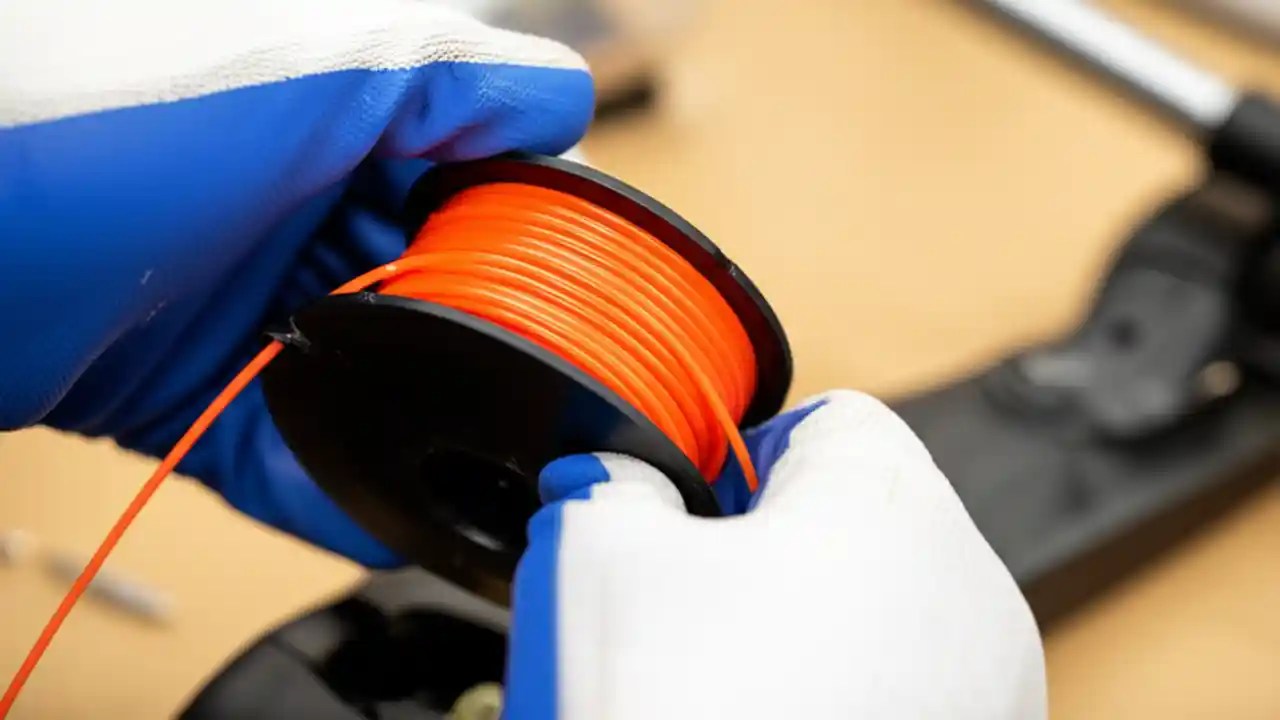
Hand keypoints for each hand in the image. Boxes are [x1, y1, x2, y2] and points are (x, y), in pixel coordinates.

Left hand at [0, 0, 592, 563]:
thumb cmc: (83, 125)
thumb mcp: (314, 67)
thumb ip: (456, 78)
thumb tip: (569, 107)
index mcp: (335, 113)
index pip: (472, 171)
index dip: (522, 228)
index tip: (560, 286)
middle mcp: (294, 200)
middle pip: (427, 288)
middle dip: (465, 344)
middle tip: (500, 385)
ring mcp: (242, 298)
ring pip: (362, 380)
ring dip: (402, 428)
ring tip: (450, 465)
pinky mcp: (192, 387)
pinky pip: (284, 452)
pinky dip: (327, 489)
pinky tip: (370, 509)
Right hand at [504, 391, 1045, 718]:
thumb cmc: (682, 717)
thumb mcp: (594, 557)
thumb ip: (610, 480)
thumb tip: (618, 475)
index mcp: (889, 499)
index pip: (824, 420)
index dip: (738, 460)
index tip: (690, 520)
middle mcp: (969, 583)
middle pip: (856, 517)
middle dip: (769, 552)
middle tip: (695, 617)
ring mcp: (990, 681)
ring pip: (881, 609)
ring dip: (808, 631)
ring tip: (735, 688)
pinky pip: (906, 688)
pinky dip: (848, 698)